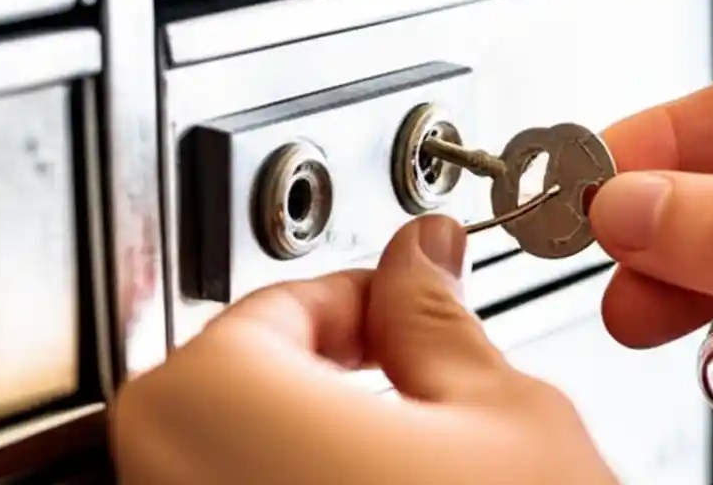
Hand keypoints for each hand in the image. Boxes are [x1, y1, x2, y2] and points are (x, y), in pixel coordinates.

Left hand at [110, 216, 613, 483]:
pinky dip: (274, 474)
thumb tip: (420, 251)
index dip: (344, 295)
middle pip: (209, 386)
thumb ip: (437, 315)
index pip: (255, 312)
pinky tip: (363, 482)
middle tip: (391, 372)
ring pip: (205, 452)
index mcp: (226, 417)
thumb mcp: (507, 412)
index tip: (398, 302)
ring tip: (394, 439)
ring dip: (290, 424)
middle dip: (305, 363)